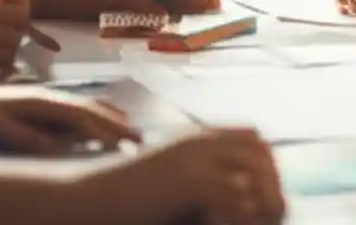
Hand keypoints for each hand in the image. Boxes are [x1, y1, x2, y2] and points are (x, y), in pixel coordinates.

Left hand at [0, 84, 140, 154]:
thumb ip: (22, 138)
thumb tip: (53, 147)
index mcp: (41, 102)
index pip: (82, 116)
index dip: (107, 130)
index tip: (127, 144)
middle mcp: (47, 98)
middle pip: (90, 109)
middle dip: (116, 124)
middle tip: (141, 140)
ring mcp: (43, 102)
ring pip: (84, 108)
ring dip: (108, 118)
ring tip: (129, 128)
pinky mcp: (37, 109)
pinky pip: (72, 113)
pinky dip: (91, 116)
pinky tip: (93, 122)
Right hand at [96, 128, 284, 224]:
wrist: (82, 202)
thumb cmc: (119, 202)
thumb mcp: (165, 188)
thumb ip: (198, 188)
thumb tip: (236, 202)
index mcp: (193, 141)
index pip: (252, 139)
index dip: (266, 167)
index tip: (267, 198)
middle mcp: (197, 143)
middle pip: (260, 149)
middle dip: (272, 180)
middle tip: (273, 213)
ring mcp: (192, 159)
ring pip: (254, 167)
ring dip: (265, 196)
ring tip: (262, 220)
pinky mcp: (185, 182)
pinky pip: (233, 193)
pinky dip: (243, 213)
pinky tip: (239, 224)